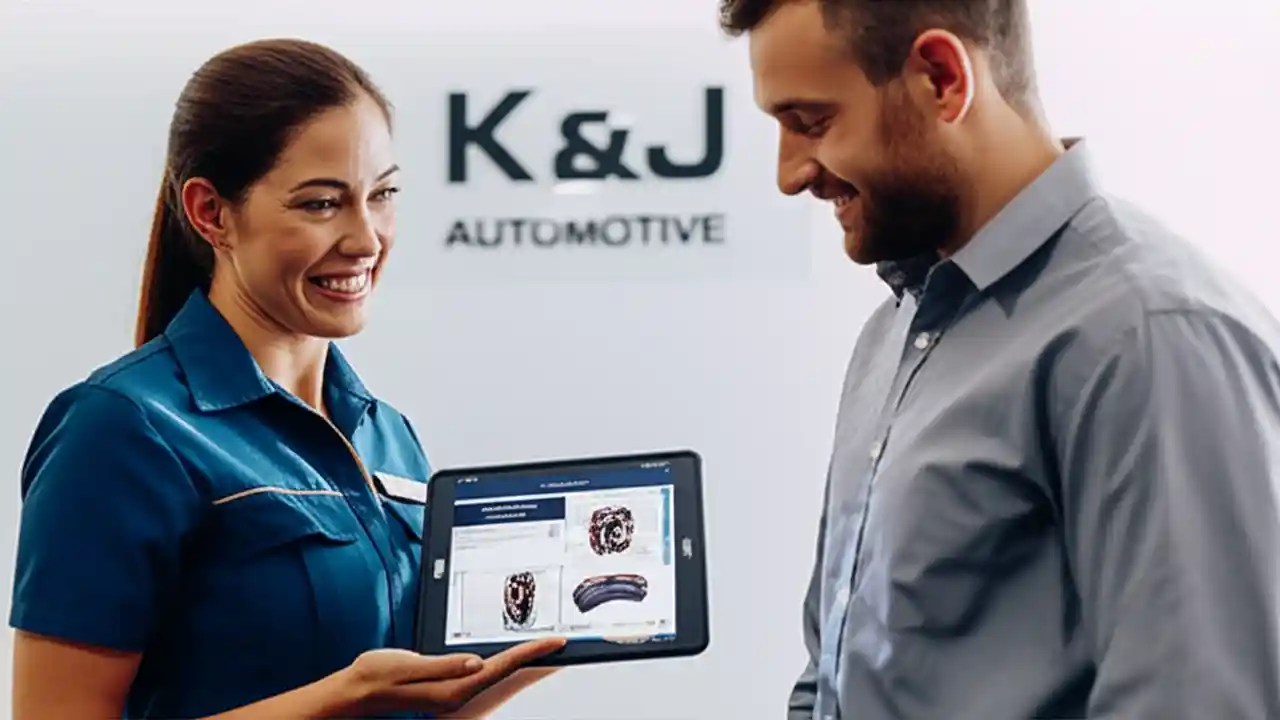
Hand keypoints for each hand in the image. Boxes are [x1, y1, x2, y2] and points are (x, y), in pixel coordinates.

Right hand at [336, 638, 565, 716]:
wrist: (358, 689)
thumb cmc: (379, 675)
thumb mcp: (409, 665)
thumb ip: (444, 665)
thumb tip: (476, 663)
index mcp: (453, 688)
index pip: (502, 666)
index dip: (531, 652)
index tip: (555, 642)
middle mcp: (458, 692)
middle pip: (505, 670)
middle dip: (534, 656)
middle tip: (560, 641)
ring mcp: (454, 691)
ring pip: (497, 671)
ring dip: (520, 658)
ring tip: (543, 645)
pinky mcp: (449, 685)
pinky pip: (483, 671)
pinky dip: (502, 660)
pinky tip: (508, 654)